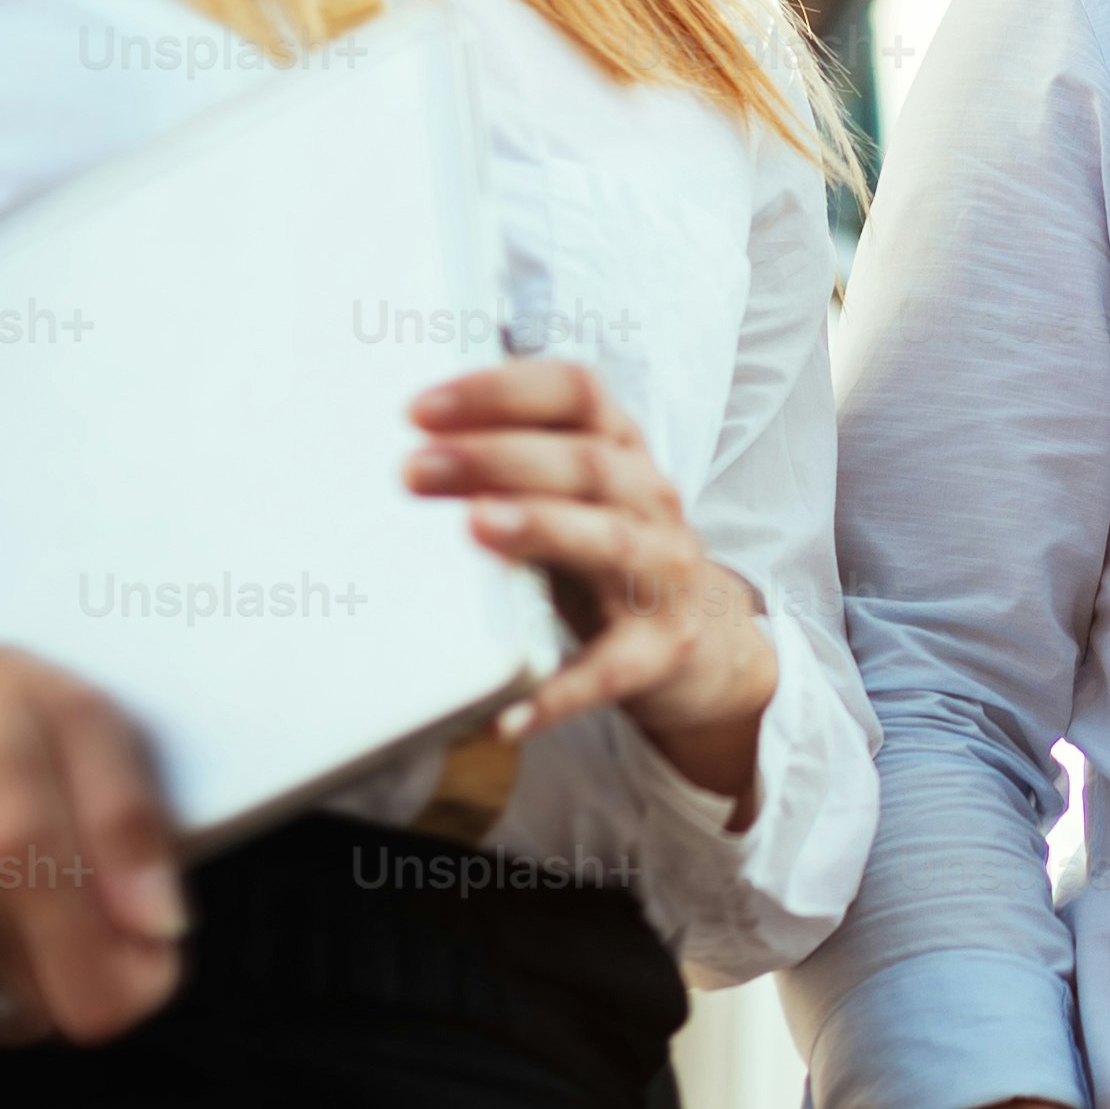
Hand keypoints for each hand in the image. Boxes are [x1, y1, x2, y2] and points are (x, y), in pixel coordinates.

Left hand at [407, 357, 776, 821]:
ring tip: (478, 527)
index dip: (502, 391)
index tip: (422, 409)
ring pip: (611, 541)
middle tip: (417, 470)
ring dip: (542, 528)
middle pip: (586, 463)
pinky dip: (563, 691)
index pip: (576, 392)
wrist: (701, 641)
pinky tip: (510, 717)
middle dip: (498, 458)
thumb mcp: (574, 496)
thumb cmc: (606, 557)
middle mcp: (650, 500)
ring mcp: (663, 574)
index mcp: (622, 450)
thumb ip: (515, 465)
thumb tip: (408, 450)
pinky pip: (611, 670)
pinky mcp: (660, 650)